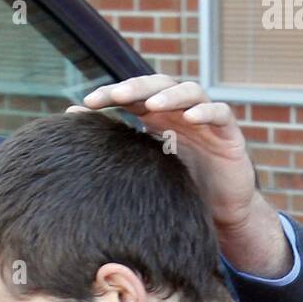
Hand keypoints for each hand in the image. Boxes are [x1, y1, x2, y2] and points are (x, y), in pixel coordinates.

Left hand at [69, 75, 256, 231]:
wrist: (219, 215)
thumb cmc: (180, 190)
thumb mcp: (145, 170)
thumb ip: (120, 150)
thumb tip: (73, 130)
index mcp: (159, 119)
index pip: (134, 96)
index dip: (112, 95)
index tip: (88, 103)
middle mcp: (181, 113)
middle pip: (160, 86)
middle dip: (138, 88)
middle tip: (117, 95)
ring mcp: (206, 121)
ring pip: (191, 92)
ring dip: (171, 96)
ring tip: (152, 105)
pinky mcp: (229, 135)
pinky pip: (221, 113)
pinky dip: (206, 112)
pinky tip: (190, 118)